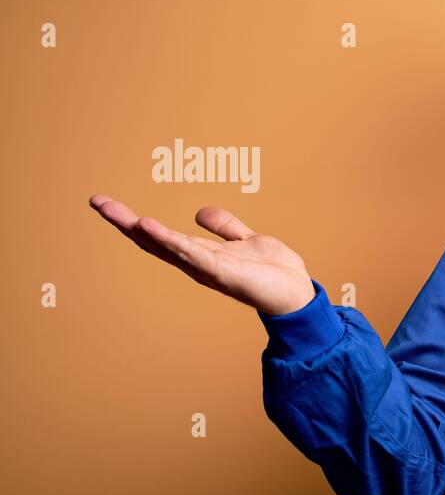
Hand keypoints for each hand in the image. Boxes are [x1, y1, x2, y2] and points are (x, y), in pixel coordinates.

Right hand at [89, 195, 316, 315]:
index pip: (159, 235)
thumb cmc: (274, 272)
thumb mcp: (246, 239)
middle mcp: (197, 263)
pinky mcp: (223, 272)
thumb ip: (224, 227)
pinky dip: (171, 241)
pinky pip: (193, 254)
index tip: (105, 203)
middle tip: (97, 202)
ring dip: (141, 230)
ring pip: (167, 246)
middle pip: (153, 240)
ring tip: (116, 212)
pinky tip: (151, 227)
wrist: (298, 292)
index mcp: (200, 254)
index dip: (132, 220)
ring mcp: (208, 269)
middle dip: (124, 222)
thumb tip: (198, 212)